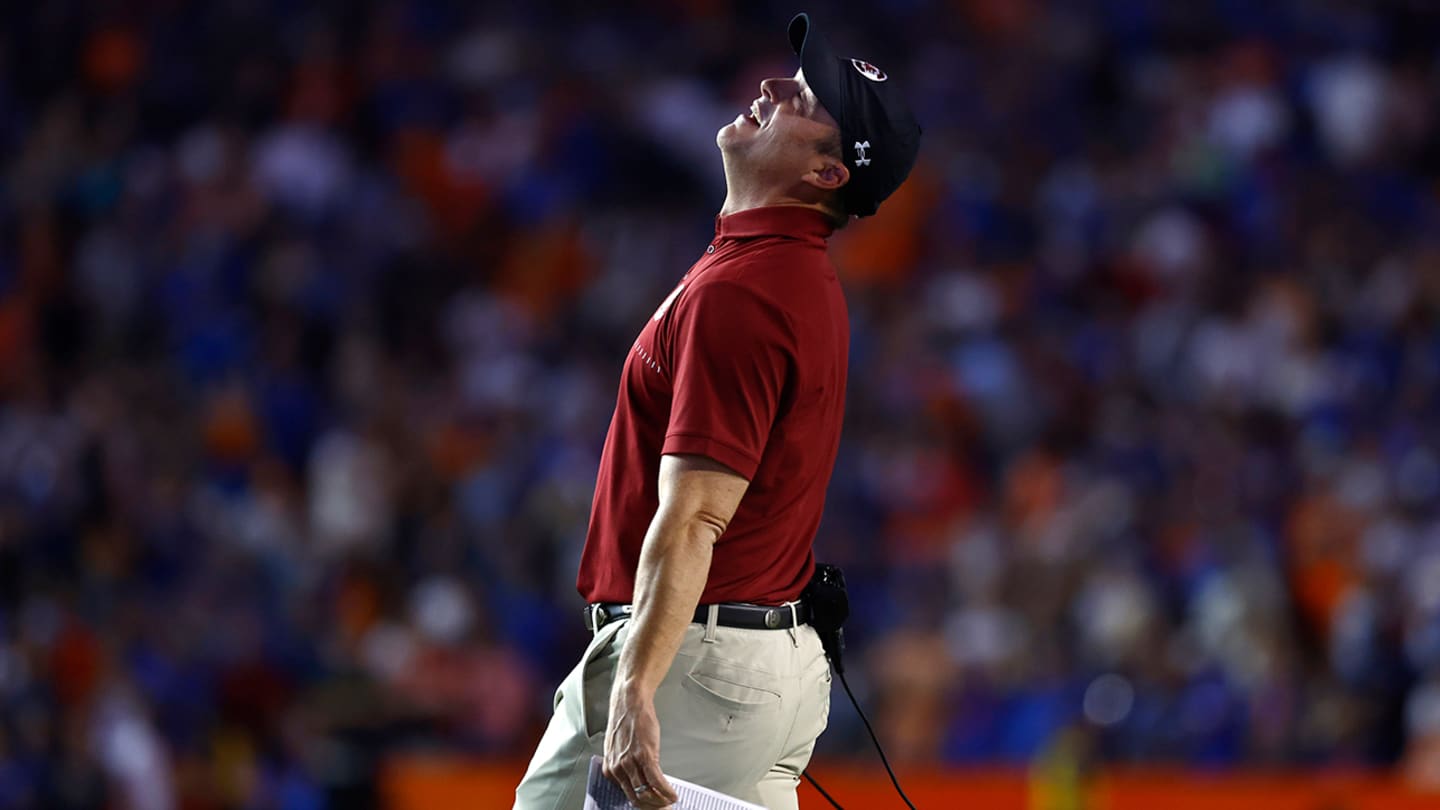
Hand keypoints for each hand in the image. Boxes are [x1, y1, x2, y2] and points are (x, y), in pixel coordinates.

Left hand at [602, 685, 678, 807]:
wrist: (629, 702)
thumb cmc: (626, 721)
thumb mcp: (618, 748)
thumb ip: (624, 765)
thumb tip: (639, 780)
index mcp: (610, 769)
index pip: (627, 796)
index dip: (643, 804)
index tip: (653, 806)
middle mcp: (618, 768)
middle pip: (637, 798)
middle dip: (653, 807)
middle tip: (664, 808)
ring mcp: (631, 763)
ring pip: (647, 793)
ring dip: (662, 802)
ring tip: (670, 801)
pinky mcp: (645, 755)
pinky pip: (657, 781)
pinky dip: (667, 792)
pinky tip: (673, 794)